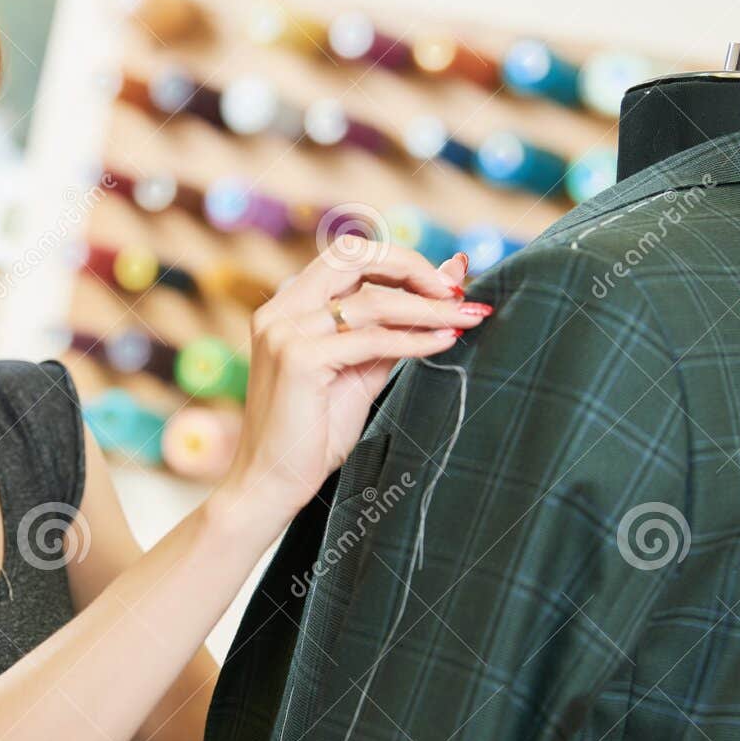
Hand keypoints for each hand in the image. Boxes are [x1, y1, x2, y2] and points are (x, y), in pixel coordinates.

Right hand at [216, 240, 490, 522]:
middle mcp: (280, 311)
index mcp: (288, 307)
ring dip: (429, 307)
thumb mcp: (360, 371)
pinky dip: (414, 339)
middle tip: (456, 293)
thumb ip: (394, 329)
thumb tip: (445, 286)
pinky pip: (371, 340)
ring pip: (372, 300)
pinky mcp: (299, 361)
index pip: (348, 255)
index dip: (400, 261)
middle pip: (354, 256)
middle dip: (413, 267)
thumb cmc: (313, 434)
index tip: (445, 285)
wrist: (272, 484)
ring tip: (468, 317)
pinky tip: (444, 342)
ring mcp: (286, 333)